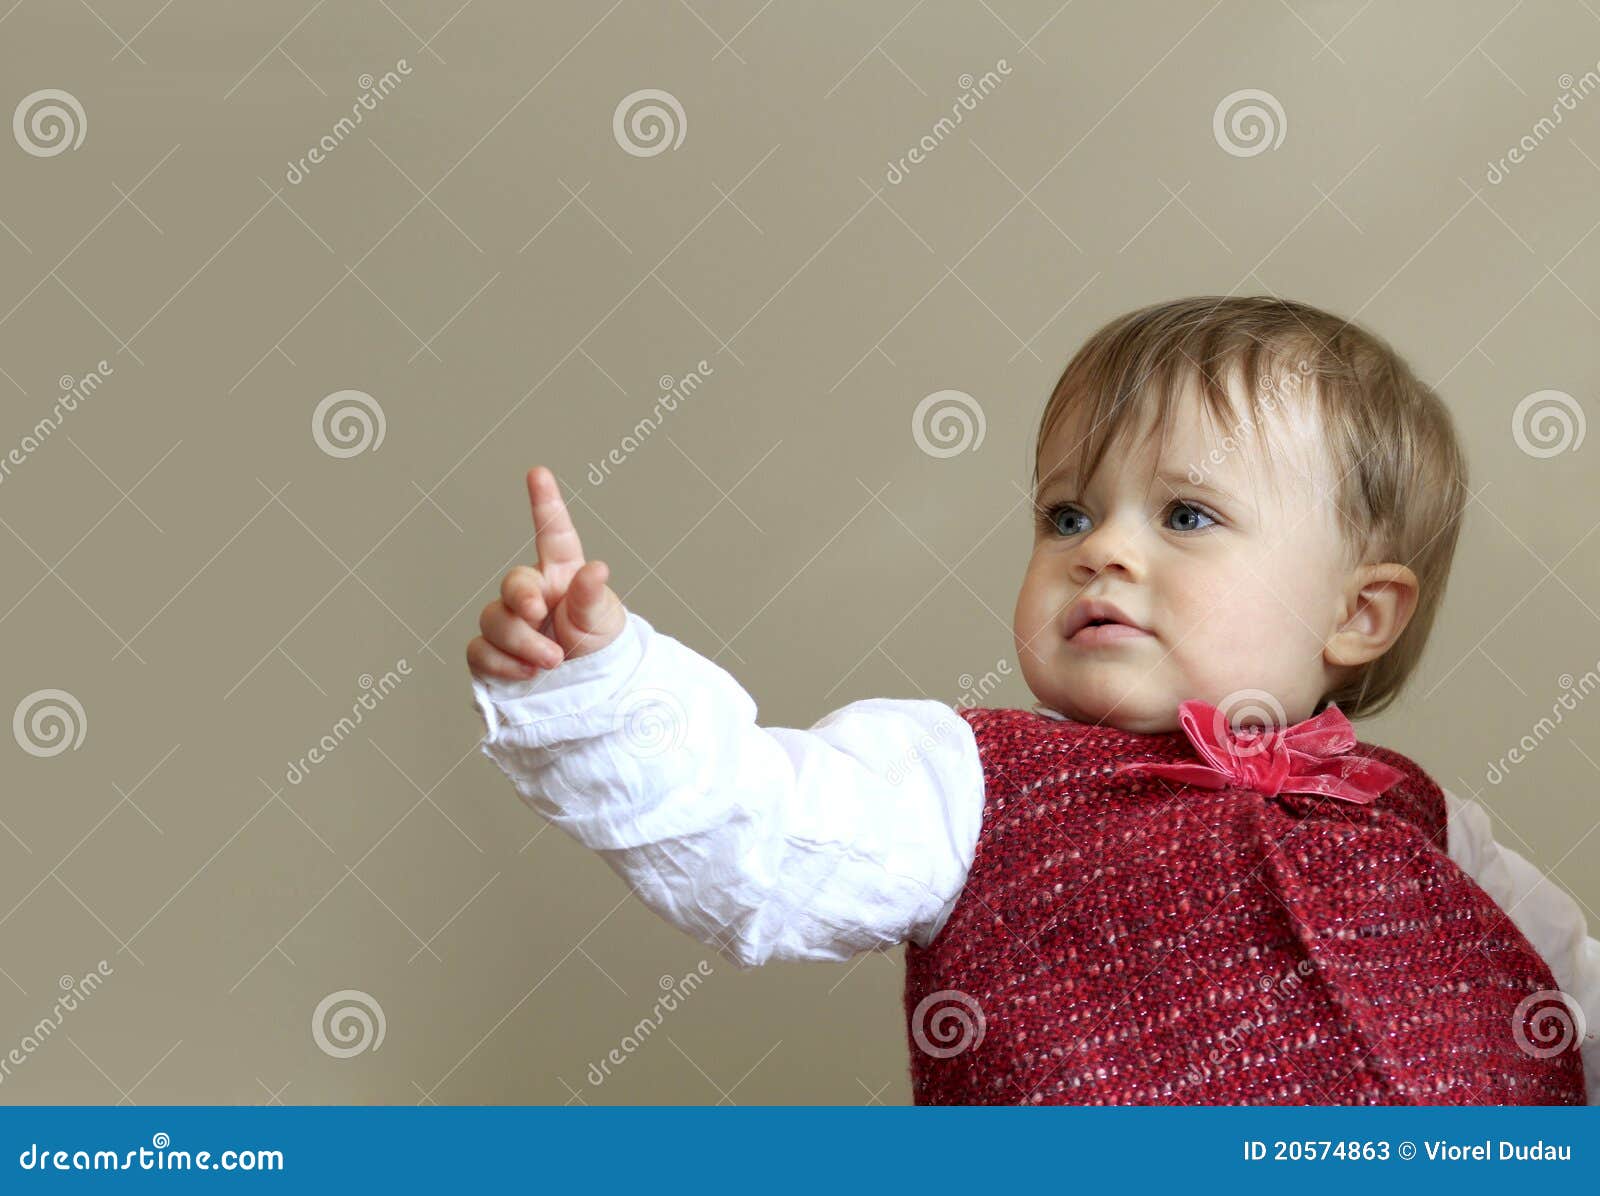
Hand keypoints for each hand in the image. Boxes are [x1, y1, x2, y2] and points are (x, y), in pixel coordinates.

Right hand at [467, 466, 626, 680]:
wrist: (587, 689)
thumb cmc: (598, 645)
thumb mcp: (604, 622)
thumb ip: (592, 596)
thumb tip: (597, 567)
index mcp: (561, 574)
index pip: (554, 535)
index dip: (546, 503)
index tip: (539, 473)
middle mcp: (531, 592)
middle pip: (512, 585)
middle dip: (524, 602)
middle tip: (546, 621)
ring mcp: (509, 620)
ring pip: (494, 620)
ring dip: (521, 643)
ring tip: (552, 661)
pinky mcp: (491, 651)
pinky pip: (479, 650)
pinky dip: (501, 664)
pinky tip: (527, 674)